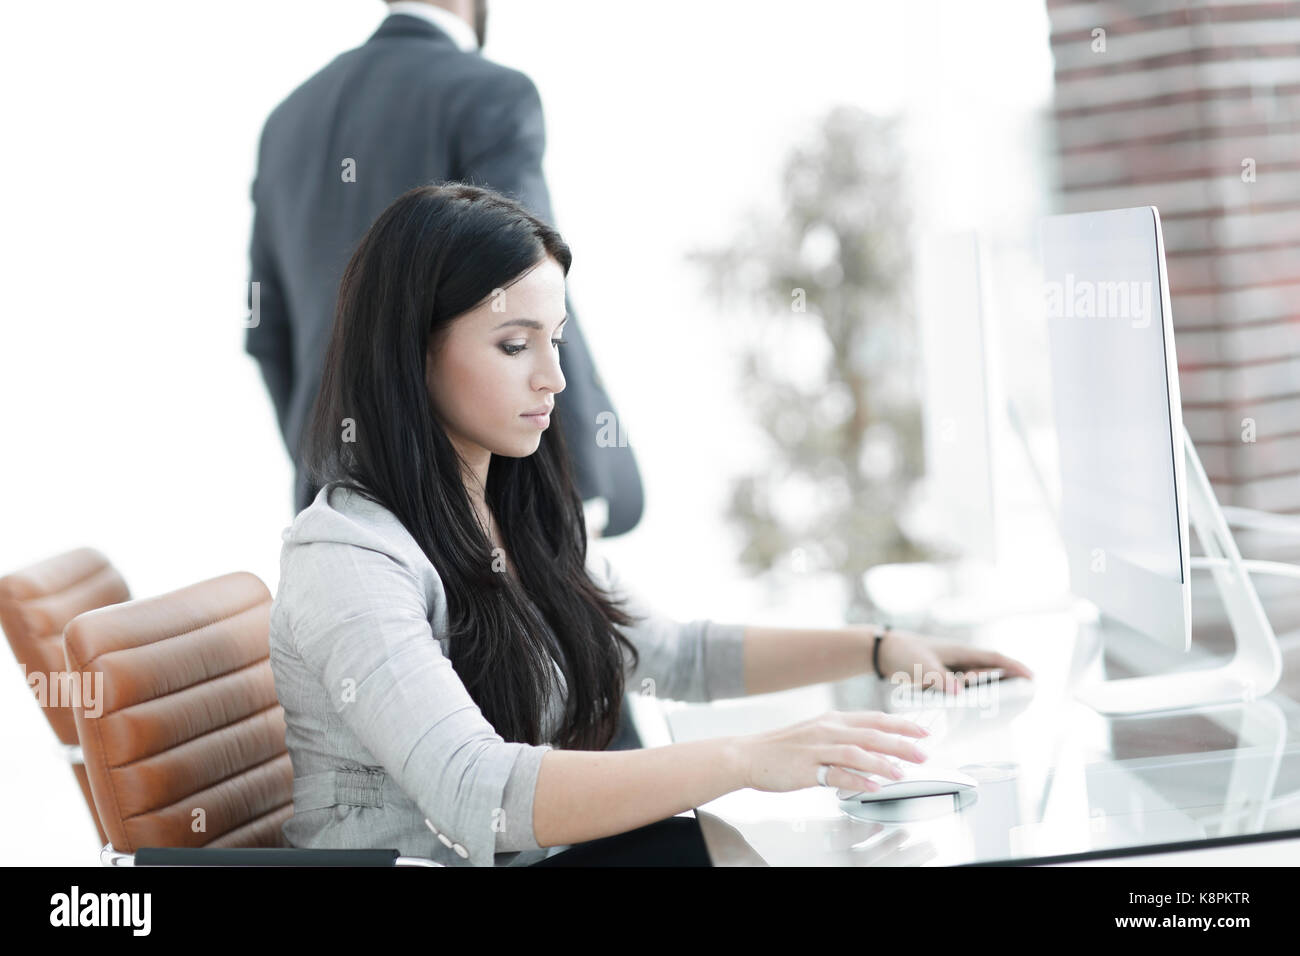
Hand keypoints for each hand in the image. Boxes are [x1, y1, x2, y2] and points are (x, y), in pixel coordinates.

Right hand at [733, 710, 930, 792]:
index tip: (922, 732)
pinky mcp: (806, 767)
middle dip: (901, 743)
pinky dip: (858, 780)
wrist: (748, 755)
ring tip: (902, 774)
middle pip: (871, 734)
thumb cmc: (783, 748)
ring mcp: (816, 748)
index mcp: (832, 720)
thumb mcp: (816, 734)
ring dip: (882, 763)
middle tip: (923, 753)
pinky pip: (837, 774)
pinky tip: (873, 787)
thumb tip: (873, 748)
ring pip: (857, 752)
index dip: (901, 725)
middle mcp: (827, 729)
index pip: (874, 719)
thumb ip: (843, 739)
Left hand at [875, 627, 1033, 694]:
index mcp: (960, 651)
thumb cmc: (905, 652)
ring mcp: (955, 668)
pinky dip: (976, 697)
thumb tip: (960, 691)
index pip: (993, 658)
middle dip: (1010, 681)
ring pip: (981, 680)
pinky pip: (968, 688)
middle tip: (1026, 695)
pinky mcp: (947, 678)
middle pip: (992, 670)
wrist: (886, 652)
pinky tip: (979, 711)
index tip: (1031, 676)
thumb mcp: (921, 665)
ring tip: (1008, 707)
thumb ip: (940, 678)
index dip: (1014, 667)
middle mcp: (961, 659)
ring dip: (993, 691)